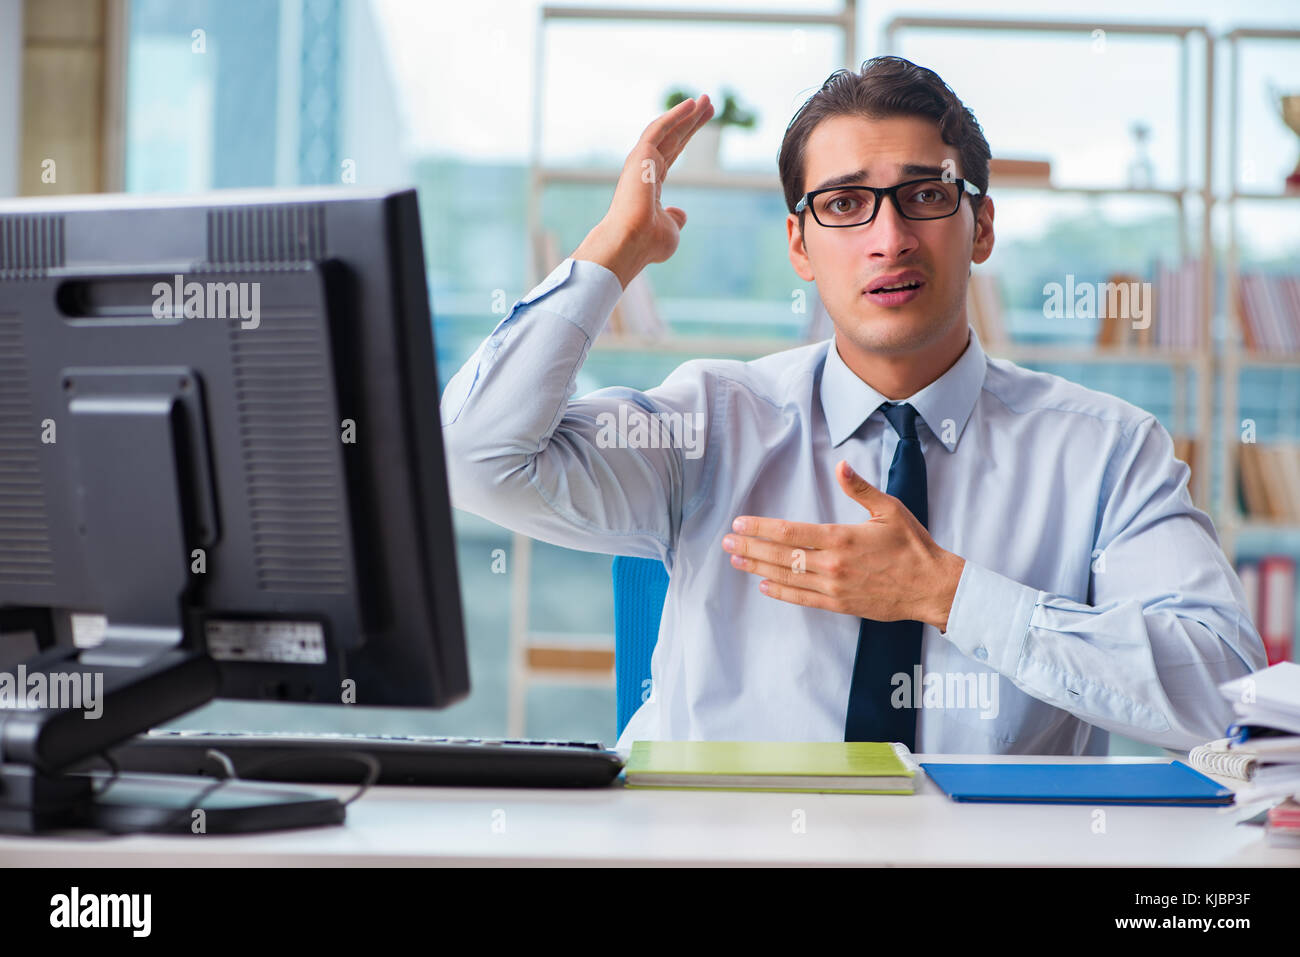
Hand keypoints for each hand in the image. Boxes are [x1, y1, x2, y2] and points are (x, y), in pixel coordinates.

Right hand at [572, 94, 714, 288]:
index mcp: (650, 183)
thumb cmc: (648, 243)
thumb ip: (675, 217)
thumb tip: (680, 213)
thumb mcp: (670, 229)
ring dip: (686, 114)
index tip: (705, 119)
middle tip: (708, 102)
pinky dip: (675, 115)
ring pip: (667, 130)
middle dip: (691, 120)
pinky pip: (659, 129)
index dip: (688, 134)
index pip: (672, 152)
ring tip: (706, 100)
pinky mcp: (640, 156)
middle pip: (672, 137)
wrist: (632, 242)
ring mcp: (641, 161)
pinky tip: (692, 104)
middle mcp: (644, 169)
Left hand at [720, 460, 965, 630]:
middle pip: (781, 555)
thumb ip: (860, 489)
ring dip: (758, 568)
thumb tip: (841, 465)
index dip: (761, 528)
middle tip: (726, 541)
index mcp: (842, 538)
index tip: (741, 523)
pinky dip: (781, 593)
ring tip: (736, 559)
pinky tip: (764, 585)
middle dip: (751, 547)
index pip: (790, 532)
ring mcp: (835, 587)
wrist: (932, 586)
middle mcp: (833, 564)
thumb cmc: (913, 546)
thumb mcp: (890, 510)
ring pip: (788, 577)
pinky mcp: (841, 604)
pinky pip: (803, 599)